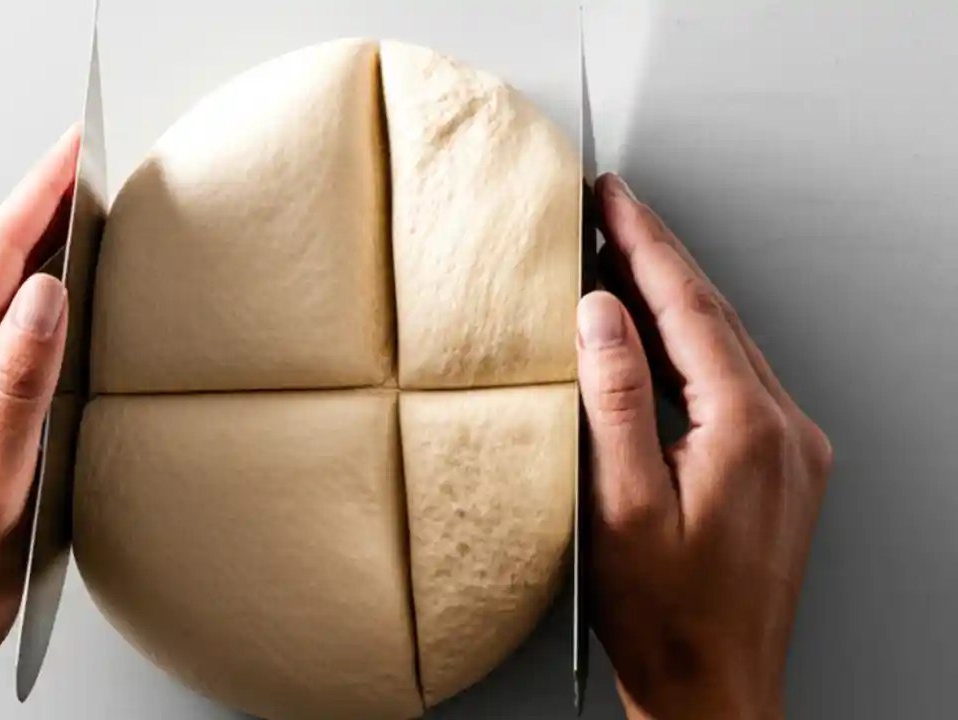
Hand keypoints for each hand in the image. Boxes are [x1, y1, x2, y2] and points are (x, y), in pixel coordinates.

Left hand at [0, 126, 78, 719]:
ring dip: (25, 239)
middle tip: (86, 160)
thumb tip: (46, 291)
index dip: (37, 195)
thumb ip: (20, 374)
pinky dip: (11, 283)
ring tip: (73, 202)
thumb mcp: (0, 471)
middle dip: (36, 202)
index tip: (74, 148)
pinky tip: (39, 276)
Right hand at [578, 174, 832, 718]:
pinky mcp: (784, 467)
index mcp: (748, 430)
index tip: (613, 197)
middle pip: (713, 314)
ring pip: (727, 343)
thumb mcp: (619, 504)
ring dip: (673, 298)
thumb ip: (614, 397)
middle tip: (613, 208)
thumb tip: (600, 312)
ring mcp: (792, 448)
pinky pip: (736, 379)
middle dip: (659, 255)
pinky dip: (691, 345)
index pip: (688, 308)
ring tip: (620, 260)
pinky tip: (655, 337)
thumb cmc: (664, 614)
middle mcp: (784, 429)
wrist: (714, 685)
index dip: (644, 244)